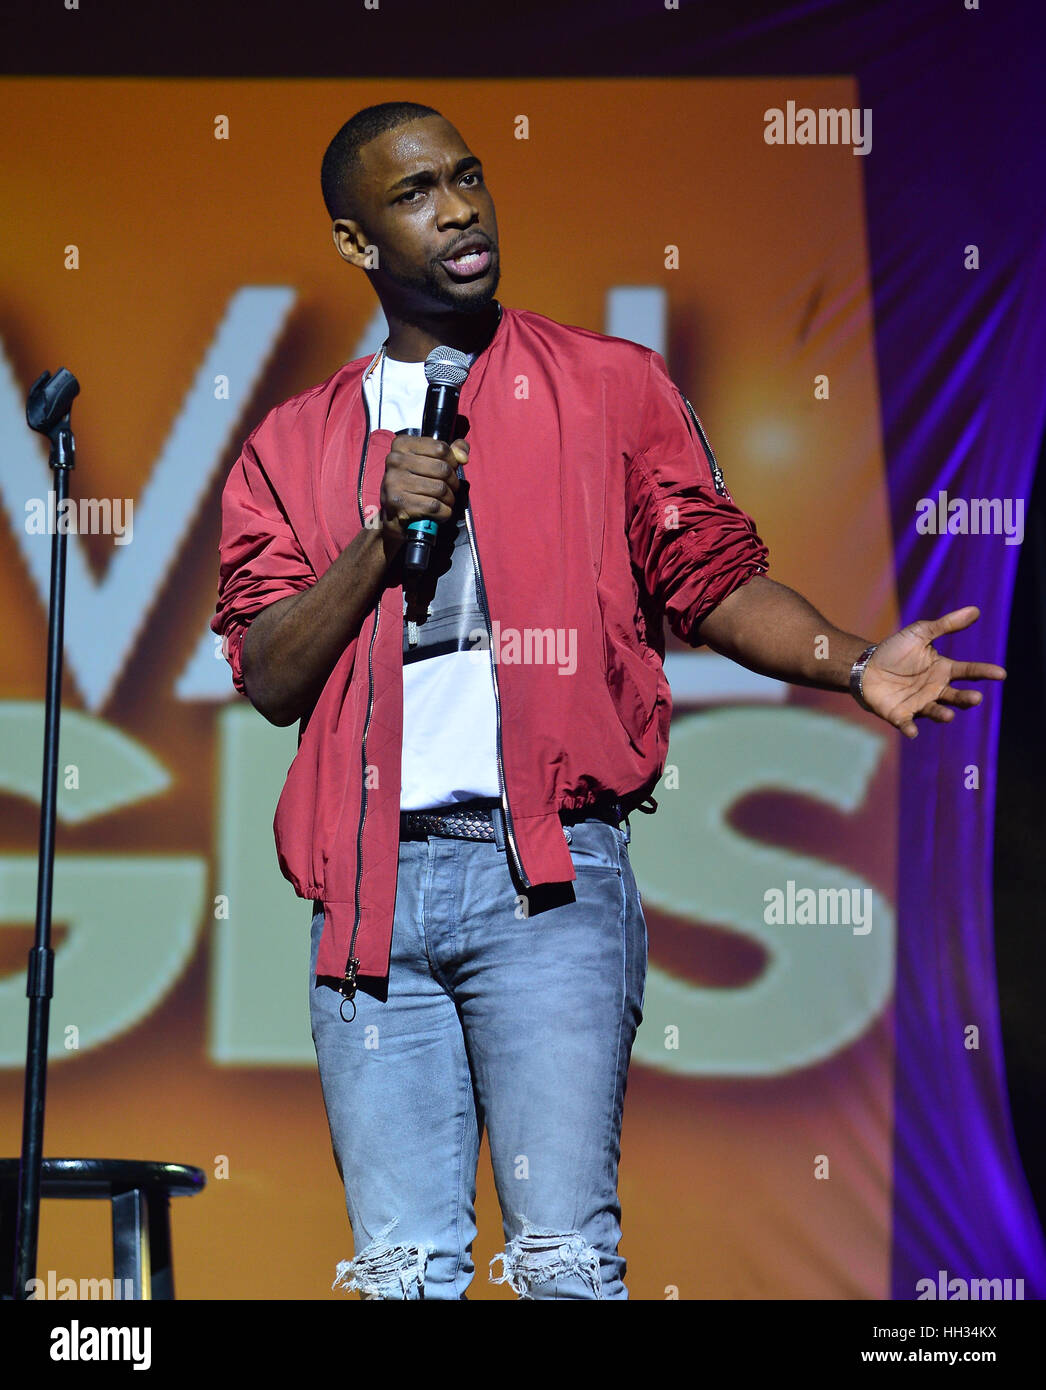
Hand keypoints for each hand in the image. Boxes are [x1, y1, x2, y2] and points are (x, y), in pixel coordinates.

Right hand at [380, 436, 467, 543]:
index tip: (448, 470)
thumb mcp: (430, 461)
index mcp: (402, 445)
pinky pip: (435, 506)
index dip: (452, 461)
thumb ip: (451, 452)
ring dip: (449, 499)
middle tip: (450, 489)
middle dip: (453, 482)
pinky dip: (443, 512)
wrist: (394, 514)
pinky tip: (438, 512)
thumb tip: (463, 456)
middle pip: (442, 469)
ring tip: (444, 501)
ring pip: (440, 489)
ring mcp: (395, 482)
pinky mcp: (400, 503)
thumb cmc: (416, 483)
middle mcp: (395, 461)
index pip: (441, 448)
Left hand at [859, 606, 1005, 738]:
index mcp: (943, 670)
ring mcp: (919, 704)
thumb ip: (946, 625)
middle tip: (976, 698)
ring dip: (942, 715)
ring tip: (948, 715)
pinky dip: (910, 728)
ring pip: (935, 712)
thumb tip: (975, 610)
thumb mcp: (920, 633)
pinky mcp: (900, 714)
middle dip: (966, 698)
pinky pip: (907, 723)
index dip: (984, 672)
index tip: (1001, 674)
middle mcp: (935, 690)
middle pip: (956, 696)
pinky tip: (912, 732)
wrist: (866, 666)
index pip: (969, 671)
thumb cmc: (895, 651)